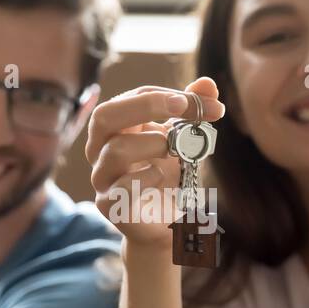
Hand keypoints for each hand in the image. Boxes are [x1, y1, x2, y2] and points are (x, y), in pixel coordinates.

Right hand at [86, 77, 224, 249]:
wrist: (169, 223)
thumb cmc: (172, 176)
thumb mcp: (186, 140)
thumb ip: (193, 112)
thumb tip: (207, 84)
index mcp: (117, 127)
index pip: (133, 97)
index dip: (167, 95)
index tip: (207, 104)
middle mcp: (101, 149)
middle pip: (104, 115)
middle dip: (146, 106)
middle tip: (182, 107)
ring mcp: (102, 178)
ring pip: (115, 150)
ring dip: (153, 145)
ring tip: (175, 152)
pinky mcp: (109, 205)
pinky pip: (121, 187)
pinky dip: (147, 177)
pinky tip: (162, 177)